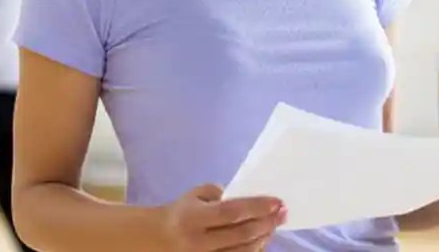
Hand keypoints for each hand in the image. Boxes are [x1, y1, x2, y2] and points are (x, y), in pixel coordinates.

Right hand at [159, 183, 284, 250]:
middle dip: (267, 223)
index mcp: (194, 218)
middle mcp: (200, 241)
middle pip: (242, 234)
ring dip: (263, 237)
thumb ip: (215, 192)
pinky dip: (253, 250)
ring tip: (274, 225)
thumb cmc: (178, 214)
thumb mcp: (192, 196)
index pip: (231, 213)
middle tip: (283, 213)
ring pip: (243, 251)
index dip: (257, 208)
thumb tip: (242, 198)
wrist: (155, 240)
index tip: (277, 201)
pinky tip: (261, 240)